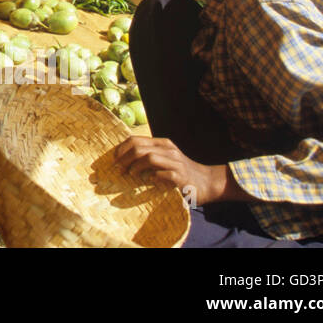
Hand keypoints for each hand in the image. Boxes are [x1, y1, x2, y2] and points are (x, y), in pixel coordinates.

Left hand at [113, 136, 231, 204]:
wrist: (208, 182)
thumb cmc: (181, 171)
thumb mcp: (165, 158)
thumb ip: (149, 155)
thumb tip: (122, 159)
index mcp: (162, 143)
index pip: (136, 140)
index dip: (121, 149)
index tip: (114, 159)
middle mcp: (169, 150)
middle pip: (139, 148)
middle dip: (124, 158)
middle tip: (118, 169)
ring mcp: (176, 163)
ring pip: (149, 158)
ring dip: (136, 167)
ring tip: (130, 175)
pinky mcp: (181, 177)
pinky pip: (162, 174)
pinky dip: (153, 178)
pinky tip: (151, 182)